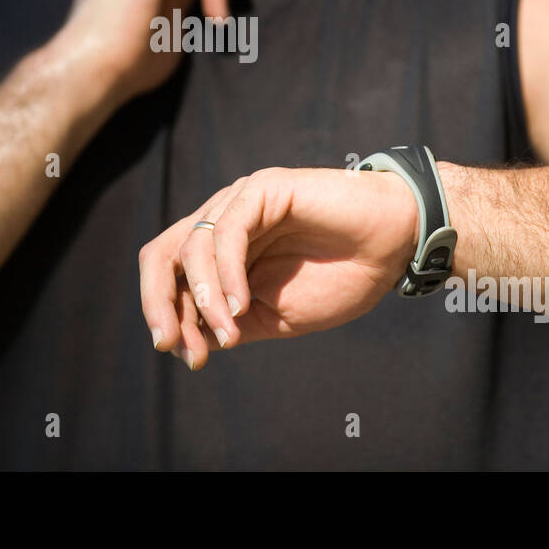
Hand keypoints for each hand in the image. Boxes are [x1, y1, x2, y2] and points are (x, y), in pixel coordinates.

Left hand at [138, 166, 420, 369]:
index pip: (168, 277)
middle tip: (172, 343)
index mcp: (218, 251)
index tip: (190, 358)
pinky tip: (241, 304)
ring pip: (191, 246)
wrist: (391, 247)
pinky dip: (225, 273)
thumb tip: (185, 343)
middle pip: (161, 255)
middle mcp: (220, 222)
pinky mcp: (263, 190)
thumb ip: (230, 324)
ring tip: (230, 332)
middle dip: (157, 302)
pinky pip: (227, 231)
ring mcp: (239, 202)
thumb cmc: (340, 278)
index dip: (166, 316)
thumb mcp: (275, 316)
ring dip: (203, 298)